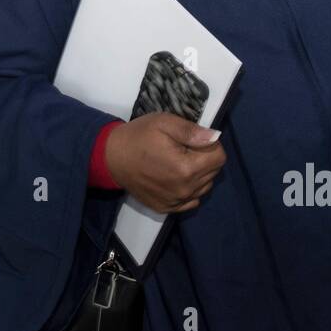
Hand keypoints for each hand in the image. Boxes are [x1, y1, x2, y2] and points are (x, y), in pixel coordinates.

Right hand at [103, 113, 224, 213]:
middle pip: (213, 173)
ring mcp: (175, 202)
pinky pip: (191, 201)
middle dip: (204, 158)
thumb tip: (215, 137)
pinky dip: (189, 189)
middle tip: (183, 149)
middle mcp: (184, 189)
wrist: (111, 157)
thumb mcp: (164, 123)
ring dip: (198, 174)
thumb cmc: (138, 136)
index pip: (219, 157)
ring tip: (178, 162)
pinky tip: (175, 178)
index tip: (194, 140)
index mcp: (186, 168)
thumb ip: (192, 131)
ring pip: (204, 187)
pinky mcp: (166, 208)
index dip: (210, 145)